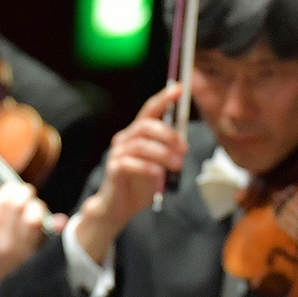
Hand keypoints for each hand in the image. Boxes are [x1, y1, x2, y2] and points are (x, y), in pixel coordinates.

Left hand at [0, 181, 60, 296]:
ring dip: (6, 193)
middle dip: (23, 193)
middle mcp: (2, 245)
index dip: (37, 207)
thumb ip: (51, 240)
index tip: (38, 209)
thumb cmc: (18, 275)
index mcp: (23, 252)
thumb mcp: (38, 262)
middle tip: (27, 193)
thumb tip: (60, 220)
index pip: (32, 216)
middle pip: (13, 203)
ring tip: (12, 195)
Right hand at [75, 83, 187, 264]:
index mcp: (137, 134)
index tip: (179, 88)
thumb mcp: (159, 165)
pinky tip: (159, 176)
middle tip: (184, 150)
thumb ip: (168, 151)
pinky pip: (131, 163)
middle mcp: (125, 139)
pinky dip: (149, 168)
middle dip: (168, 135)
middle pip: (146, 126)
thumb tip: (183, 141)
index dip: (163, 98)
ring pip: (141, 145)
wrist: (118, 208)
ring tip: (177, 166)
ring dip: (163, 154)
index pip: (149, 110)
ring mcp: (117, 153)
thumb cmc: (140, 183)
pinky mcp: (113, 169)